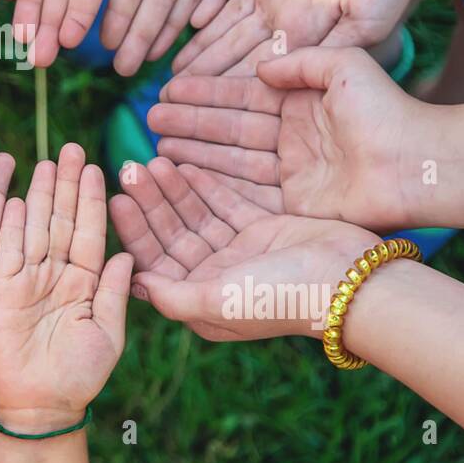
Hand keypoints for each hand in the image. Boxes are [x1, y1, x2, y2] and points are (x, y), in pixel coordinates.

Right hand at [0, 143, 132, 431]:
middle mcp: (55, 271)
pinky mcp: (0, 288)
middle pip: (60, 218)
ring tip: (44, 162)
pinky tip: (7, 197)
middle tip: (70, 148)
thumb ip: (116, 292)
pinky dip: (3, 226)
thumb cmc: (81, 374)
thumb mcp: (108, 332)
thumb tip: (130, 255)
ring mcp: (26, 277)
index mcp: (84, 279)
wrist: (41, 404)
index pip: (89, 230)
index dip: (92, 199)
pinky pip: (2, 251)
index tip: (98, 167)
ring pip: (32, 227)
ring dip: (36, 195)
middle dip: (65, 184)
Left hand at [110, 159, 380, 339]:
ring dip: (175, 189)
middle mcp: (215, 278)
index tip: (116, 198)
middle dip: (151, 201)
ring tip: (153, 160)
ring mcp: (240, 253)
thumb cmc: (279, 298)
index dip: (134, 229)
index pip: (155, 259)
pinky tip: (185, 163)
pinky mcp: (263, 229)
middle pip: (172, 232)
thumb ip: (173, 296)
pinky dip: (206, 185)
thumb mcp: (217, 302)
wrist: (347, 282)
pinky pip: (226, 203)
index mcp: (200, 301)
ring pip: (195, 214)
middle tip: (130, 166)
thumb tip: (134, 284)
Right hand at [151, 47, 432, 230]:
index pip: (243, 94)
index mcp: (302, 103)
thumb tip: (259, 66)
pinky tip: (182, 171)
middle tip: (149, 116)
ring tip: (156, 142)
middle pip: (230, 126)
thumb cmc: (387, 111)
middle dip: (190, 121)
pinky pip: (244, 187)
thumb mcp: (344, 66)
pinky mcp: (293, 202)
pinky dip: (213, 179)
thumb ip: (300, 60)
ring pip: (231, 156)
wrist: (416, 164)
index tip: (169, 86)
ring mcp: (292, 171)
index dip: (206, 90)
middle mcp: (292, 137)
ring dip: (194, 149)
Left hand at [172, 0, 423, 76]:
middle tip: (166, 101)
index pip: (255, 71)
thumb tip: (284, 72)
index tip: (194, 109)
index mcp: (304, 39)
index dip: (224, 89)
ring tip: (171, 70)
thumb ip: (328, 47)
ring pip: (227, 23)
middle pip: (233, 53)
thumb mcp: (367, 22)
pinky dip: (211, 2)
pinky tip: (189, 19)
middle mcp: (284, 21)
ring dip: (200, 46)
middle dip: (202, 77)